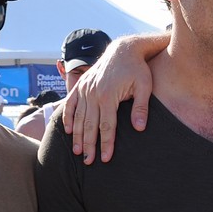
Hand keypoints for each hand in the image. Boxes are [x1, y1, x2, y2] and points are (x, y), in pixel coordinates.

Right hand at [65, 38, 154, 163]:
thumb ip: (141, 108)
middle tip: (88, 162)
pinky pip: (71, 103)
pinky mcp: (81, 85)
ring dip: (77, 135)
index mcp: (108, 95)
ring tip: (77, 152)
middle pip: (89, 125)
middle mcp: (93, 93)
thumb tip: (139, 129)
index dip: (106, 144)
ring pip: (79, 117)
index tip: (105, 159)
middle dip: (89, 145)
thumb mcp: (144, 86)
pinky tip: (68, 130)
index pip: (106, 126)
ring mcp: (85, 89)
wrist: (123, 49)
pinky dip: (68, 117)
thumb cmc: (137, 69)